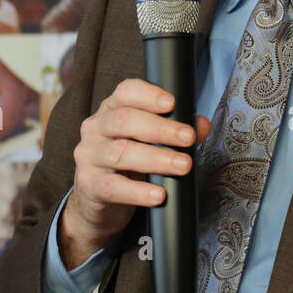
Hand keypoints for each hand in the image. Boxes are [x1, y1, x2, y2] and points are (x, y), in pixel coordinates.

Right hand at [60, 78, 211, 267]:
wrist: (96, 200)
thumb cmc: (127, 163)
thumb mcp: (148, 142)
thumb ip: (176, 131)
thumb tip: (202, 125)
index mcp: (112, 109)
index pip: (125, 92)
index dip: (148, 95)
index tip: (172, 103)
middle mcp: (96, 128)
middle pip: (124, 121)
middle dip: (160, 129)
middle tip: (188, 138)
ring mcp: (89, 157)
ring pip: (120, 153)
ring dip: (156, 159)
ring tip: (183, 165)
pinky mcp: (89, 185)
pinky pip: (114, 187)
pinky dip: (138, 192)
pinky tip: (158, 194)